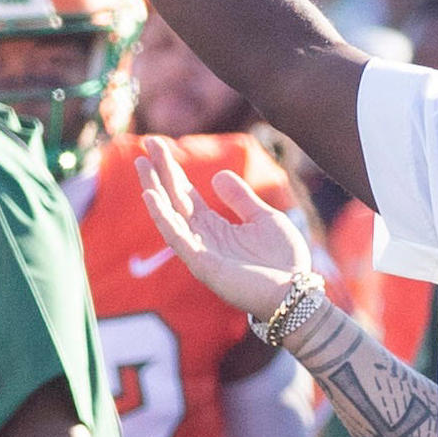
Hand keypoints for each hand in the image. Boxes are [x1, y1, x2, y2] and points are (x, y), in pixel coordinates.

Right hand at [137, 136, 326, 321]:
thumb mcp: (264, 218)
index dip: (172, 171)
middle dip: (159, 173)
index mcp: (215, 226)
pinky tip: (151, 196)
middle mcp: (201, 237)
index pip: (186, 194)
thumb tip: (217, 175)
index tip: (159, 146)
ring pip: (170, 215)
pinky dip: (162, 217)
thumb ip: (241, 198)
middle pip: (174, 199)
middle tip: (147, 144)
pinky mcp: (201, 264)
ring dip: (154, 189)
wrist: (294, 292)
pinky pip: (176, 237)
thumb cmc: (283, 260)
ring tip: (142, 165)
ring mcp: (199, 250)